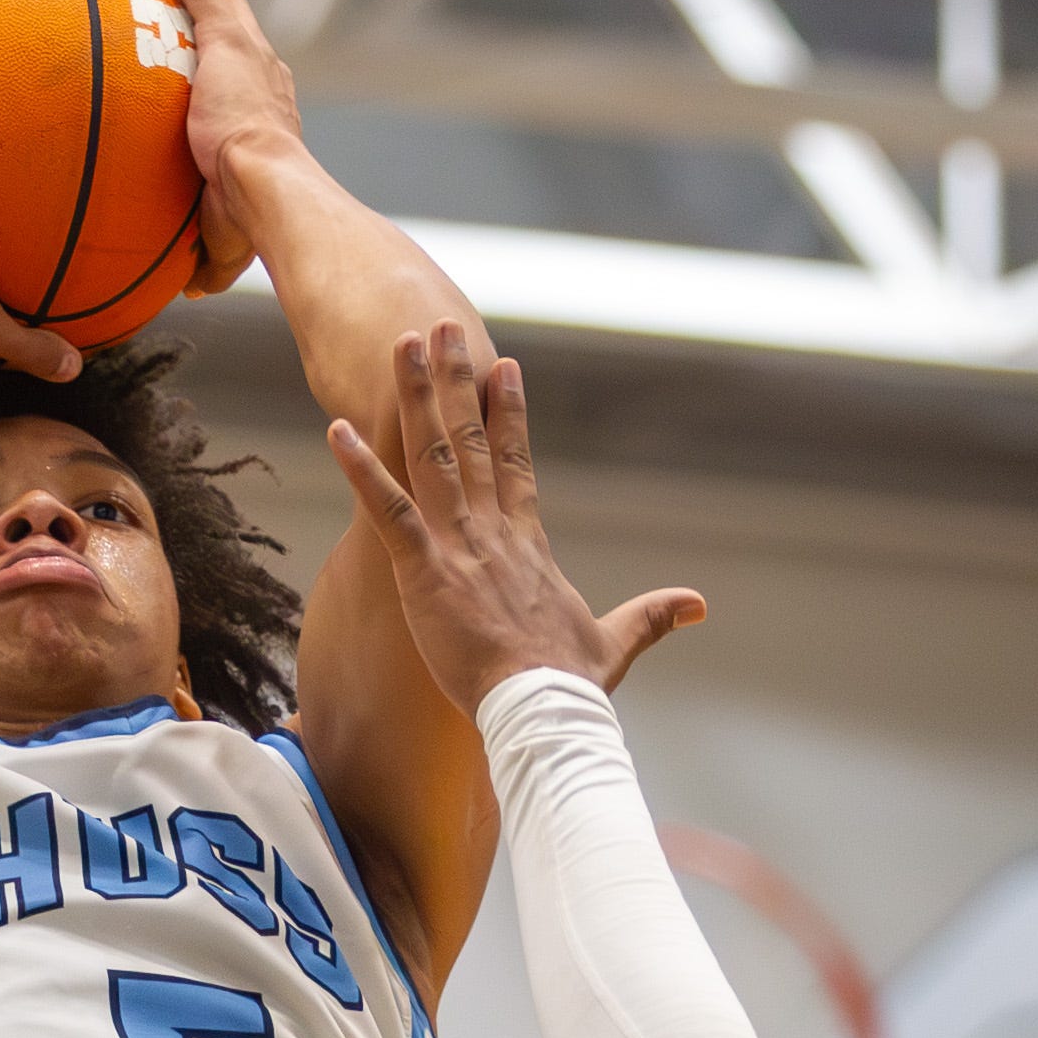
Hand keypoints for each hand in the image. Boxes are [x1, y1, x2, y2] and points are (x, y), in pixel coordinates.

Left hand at [114, 0, 296, 296]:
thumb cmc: (254, 220)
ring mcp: (247, 49)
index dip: (221, 76)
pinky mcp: (227, 31)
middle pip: (230, 32)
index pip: (242, 85)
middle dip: (202, 14)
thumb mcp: (223, 240)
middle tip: (168, 6)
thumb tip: (185, 286)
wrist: (269, 188)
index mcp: (266, 116)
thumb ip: (205, 258)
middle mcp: (264, 73)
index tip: (198, 80)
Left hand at [327, 319, 703, 712]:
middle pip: (471, 440)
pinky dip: (362, 469)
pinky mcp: (425, 570)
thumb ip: (651, 617)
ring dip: (417, 397)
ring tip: (403, 345)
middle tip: (443, 328)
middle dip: (458, 380)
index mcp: (528, 543)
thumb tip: (698, 605)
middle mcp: (493, 530)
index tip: (503, 366)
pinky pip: (387, 509)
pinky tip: (338, 429)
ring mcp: (459, 545)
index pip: (516, 463)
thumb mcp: (615, 642)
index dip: (508, 413)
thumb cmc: (572, 685)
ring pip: (433, 455)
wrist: (544, 709)